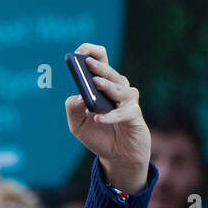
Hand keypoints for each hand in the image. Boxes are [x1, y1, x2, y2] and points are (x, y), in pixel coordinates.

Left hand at [64, 44, 150, 193]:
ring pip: (118, 89)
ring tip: (94, 84)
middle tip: (86, 64)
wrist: (118, 156)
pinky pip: (122, 113)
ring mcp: (128, 101)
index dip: (91, 53)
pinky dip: (110, 116)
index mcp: (103, 86)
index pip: (101, 61)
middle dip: (98, 67)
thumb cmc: (98, 136)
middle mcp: (118, 89)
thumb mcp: (78, 126)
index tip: (79, 51)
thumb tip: (76, 97)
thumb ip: (73, 110)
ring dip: (106, 87)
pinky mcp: (134, 116)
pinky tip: (98, 118)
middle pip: (110, 73)